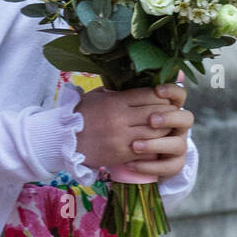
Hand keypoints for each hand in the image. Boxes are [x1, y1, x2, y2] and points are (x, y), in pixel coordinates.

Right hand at [76, 82, 193, 177]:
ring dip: (165, 128)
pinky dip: (156, 143)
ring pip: (156, 130)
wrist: (64, 142)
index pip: (149, 94)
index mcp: (115, 101)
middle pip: (156, 111)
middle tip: (171, 111)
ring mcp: (122, 136)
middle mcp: (121, 118)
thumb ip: (115, 91)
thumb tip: (135, 83)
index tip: (165, 96)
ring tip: (167, 126)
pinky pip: (148, 147)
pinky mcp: (122, 153)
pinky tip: (158, 140)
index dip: (162, 95)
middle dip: (167, 111)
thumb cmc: (80, 116)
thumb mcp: (95, 96)